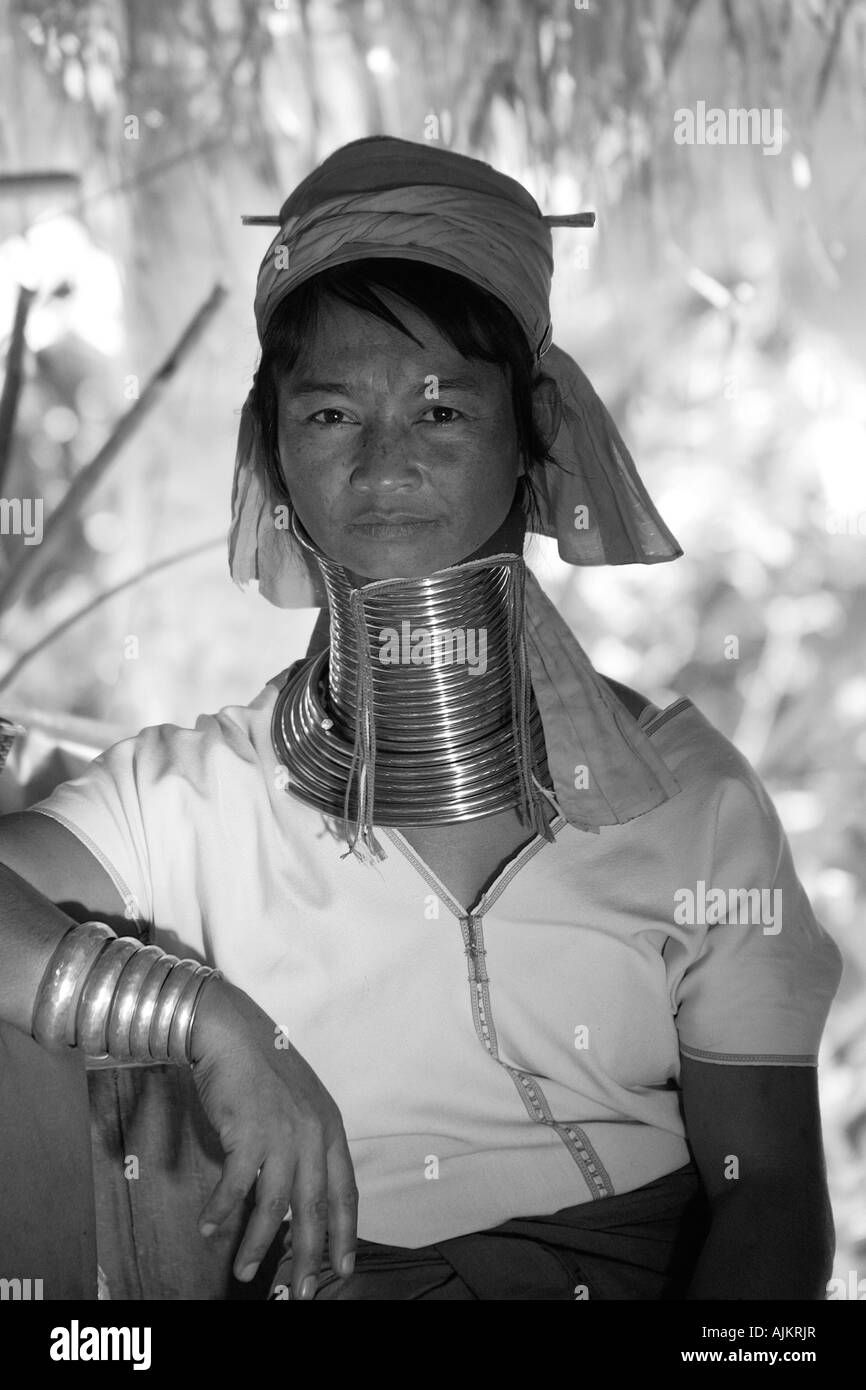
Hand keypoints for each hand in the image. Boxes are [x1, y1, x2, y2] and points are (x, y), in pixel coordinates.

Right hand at [188, 975, 357, 1298]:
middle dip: (309, 1257)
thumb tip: (298, 1189)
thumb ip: (305, 1142)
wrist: (230, 1031)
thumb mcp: (298, 1103)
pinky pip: (236, 1188)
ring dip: (258, 1245)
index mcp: (331, 1128)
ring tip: (243, 1271)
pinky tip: (210, 1228)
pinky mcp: (248, 1134)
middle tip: (302, 1294)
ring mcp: (282, 1135)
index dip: (344, 1233)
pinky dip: (221, 1212)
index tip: (342, 1269)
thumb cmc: (260, 1066)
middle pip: (315, 1210)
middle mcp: (313, 1135)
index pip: (345, 1192)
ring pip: (275, 1208)